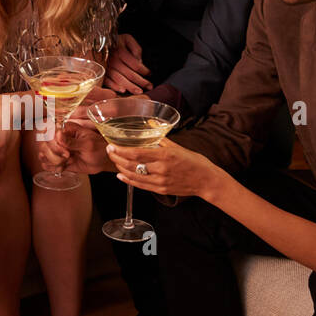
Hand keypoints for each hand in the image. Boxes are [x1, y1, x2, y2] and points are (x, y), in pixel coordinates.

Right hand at [39, 112, 112, 174]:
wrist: (102, 161)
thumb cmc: (98, 148)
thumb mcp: (88, 144)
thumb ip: (72, 141)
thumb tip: (57, 134)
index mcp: (66, 129)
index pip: (48, 131)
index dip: (53, 143)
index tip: (66, 151)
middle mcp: (59, 138)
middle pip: (43, 144)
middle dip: (54, 154)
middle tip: (68, 157)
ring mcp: (57, 149)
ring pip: (42, 154)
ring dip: (53, 161)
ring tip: (66, 162)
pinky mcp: (57, 159)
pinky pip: (45, 164)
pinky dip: (53, 168)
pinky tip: (63, 168)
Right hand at [105, 34, 150, 93]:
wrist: (95, 43)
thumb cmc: (114, 42)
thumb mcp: (126, 39)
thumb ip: (136, 48)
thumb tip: (140, 61)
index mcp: (120, 51)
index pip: (135, 64)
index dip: (144, 70)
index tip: (150, 73)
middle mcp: (113, 60)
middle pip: (130, 74)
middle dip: (141, 81)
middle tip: (150, 86)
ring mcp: (106, 68)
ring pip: (120, 79)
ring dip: (131, 87)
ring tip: (139, 91)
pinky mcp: (101, 73)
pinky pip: (108, 82)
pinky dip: (115, 87)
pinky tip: (123, 90)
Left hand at [107, 138, 226, 199]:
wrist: (206, 180)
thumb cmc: (194, 162)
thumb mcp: (178, 147)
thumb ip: (162, 138)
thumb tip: (151, 126)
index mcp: (165, 156)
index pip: (137, 153)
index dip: (121, 150)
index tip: (112, 145)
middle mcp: (161, 169)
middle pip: (132, 164)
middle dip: (117, 158)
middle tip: (109, 151)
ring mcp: (160, 181)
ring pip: (134, 176)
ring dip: (121, 168)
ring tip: (114, 161)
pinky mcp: (161, 189)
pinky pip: (140, 185)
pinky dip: (128, 181)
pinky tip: (121, 175)